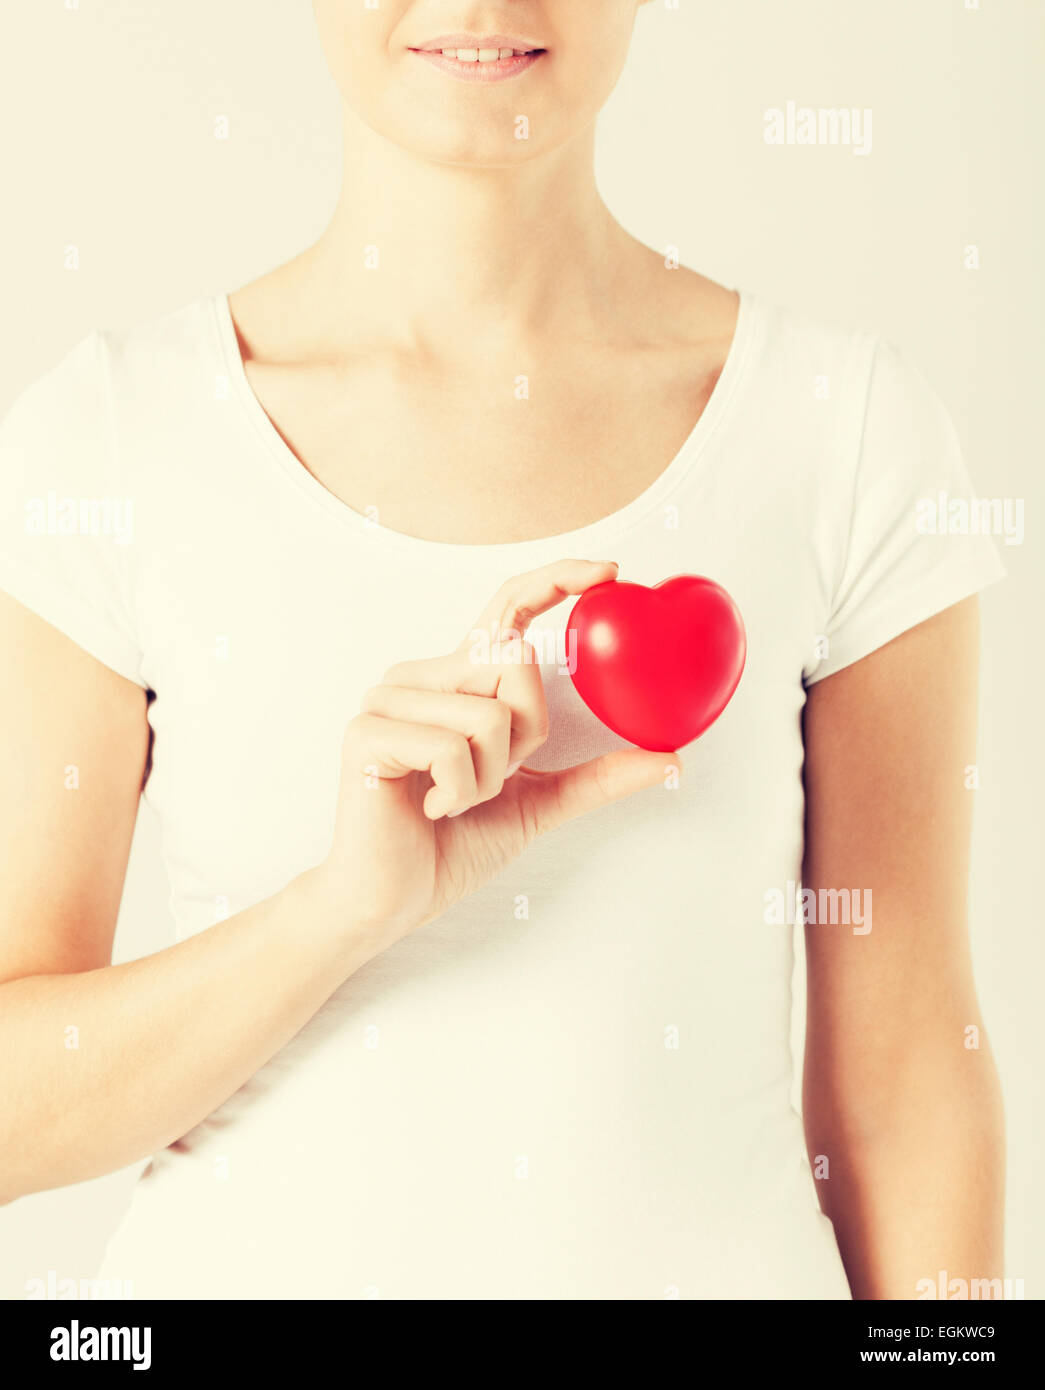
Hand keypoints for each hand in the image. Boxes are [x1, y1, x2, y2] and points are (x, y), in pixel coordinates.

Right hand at [320, 559, 676, 952]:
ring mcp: (388, 699)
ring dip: (489, 777)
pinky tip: (429, 808)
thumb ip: (598, 776)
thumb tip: (670, 760)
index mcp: (457, 680)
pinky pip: (451, 748)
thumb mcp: (540, 804)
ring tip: (450, 799)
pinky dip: (458, 792)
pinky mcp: (368, 731)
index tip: (610, 573)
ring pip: (489, 714)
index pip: (507, 611)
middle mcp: (421, 676)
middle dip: (524, 737)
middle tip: (486, 782)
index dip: (557, 581)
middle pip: (514, 665)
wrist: (391, 901)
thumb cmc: (453, 846)